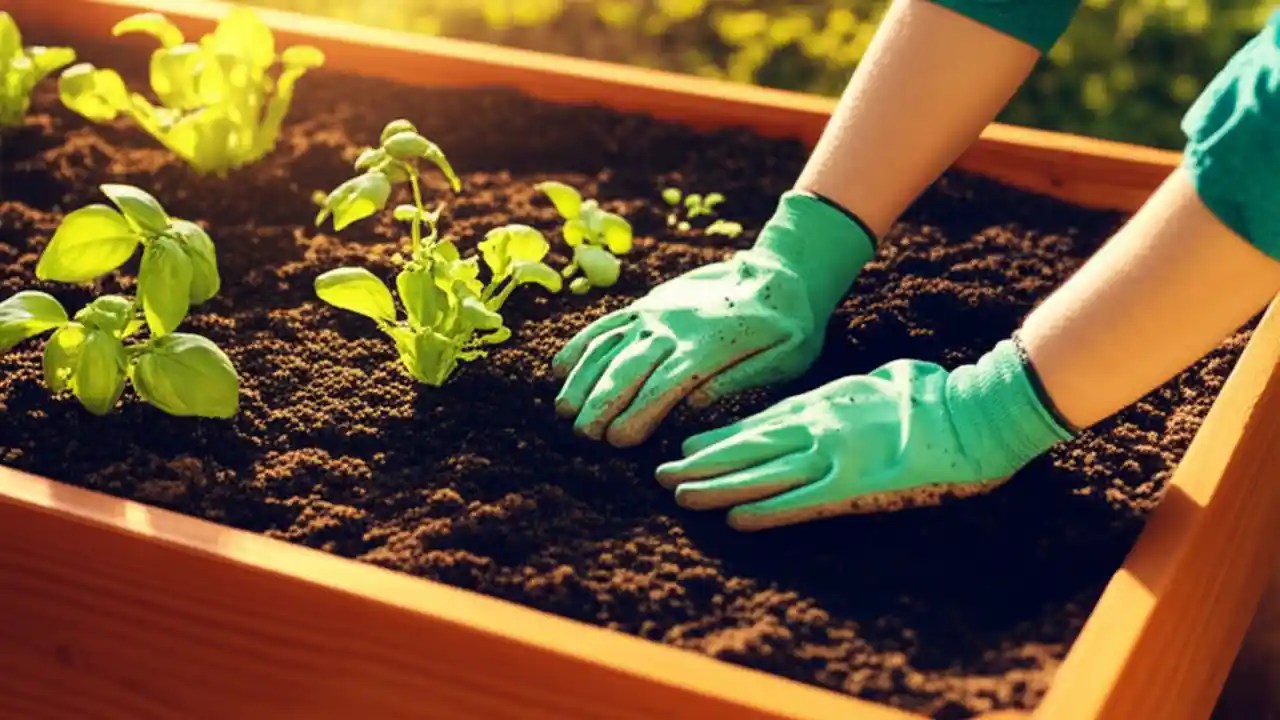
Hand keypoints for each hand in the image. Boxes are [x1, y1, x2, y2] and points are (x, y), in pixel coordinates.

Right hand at [552, 190, 874, 446]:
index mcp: (708, 346)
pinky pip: (607, 322)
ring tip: (564, 411)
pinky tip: (559, 368)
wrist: (781, 270)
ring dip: (583, 377)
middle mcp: (674, 326)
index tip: (616, 442)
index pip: (662, 385)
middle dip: (600, 403)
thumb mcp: (783, 361)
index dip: (636, 414)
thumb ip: (737, 384)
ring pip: (608, 345)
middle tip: (583, 434)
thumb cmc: (789, 327)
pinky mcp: (648, 303)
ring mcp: (656, 311)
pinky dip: (581, 343)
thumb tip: (691, 409)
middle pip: (627, 367)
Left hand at [655, 339, 1073, 529]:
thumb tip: (842, 396)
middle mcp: (819, 427)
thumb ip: (851, 392)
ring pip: (762, 474)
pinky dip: (765, 511)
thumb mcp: (882, 378)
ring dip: (718, 487)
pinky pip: (800, 503)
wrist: (974, 411)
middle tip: (661, 475)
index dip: (719, 436)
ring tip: (681, 496)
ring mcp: (835, 457)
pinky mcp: (857, 487)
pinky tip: (734, 520)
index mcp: (825, 401)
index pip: (759, 421)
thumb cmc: (936, 392)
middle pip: (747, 447)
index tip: (687, 446)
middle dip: (702, 462)